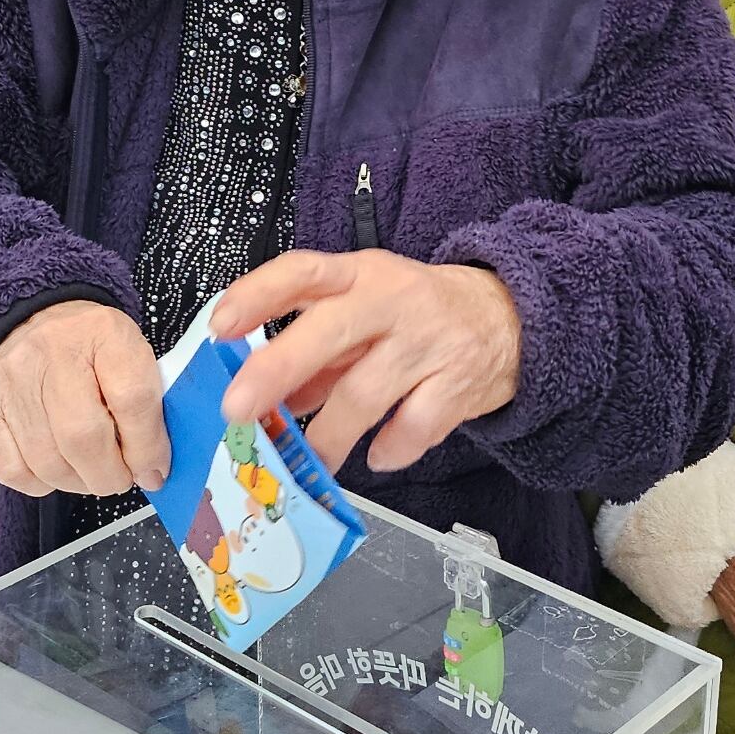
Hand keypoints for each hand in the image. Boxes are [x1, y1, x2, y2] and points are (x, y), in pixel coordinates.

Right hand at [0, 300, 166, 498]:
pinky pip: (13, 470)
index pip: (132, 400)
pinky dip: (41, 483)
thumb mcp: (133, 356)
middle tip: (120, 479)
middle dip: (110, 475)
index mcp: (104, 332)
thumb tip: (151, 472)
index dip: (147, 447)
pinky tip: (57, 468)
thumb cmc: (93, 348)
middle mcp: (52, 351)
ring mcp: (12, 379)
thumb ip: (149, 407)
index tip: (154, 470)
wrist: (34, 319)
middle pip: (83, 437)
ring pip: (48, 462)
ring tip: (91, 473)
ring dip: (79, 483)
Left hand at [212, 251, 521, 474]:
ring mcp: (427, 344)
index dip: (258, 295)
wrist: (515, 318)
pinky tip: (378, 455)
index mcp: (360, 276)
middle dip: (277, 370)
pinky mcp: (459, 384)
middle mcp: (392, 302)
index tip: (220, 325)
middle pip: (329, 331)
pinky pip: (415, 427)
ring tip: (309, 461)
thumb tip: (263, 399)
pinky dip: (390, 449)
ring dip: (328, 436)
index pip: (303, 272)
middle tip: (237, 409)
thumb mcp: (365, 311)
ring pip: (365, 394)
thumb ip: (314, 352)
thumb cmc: (420, 313)